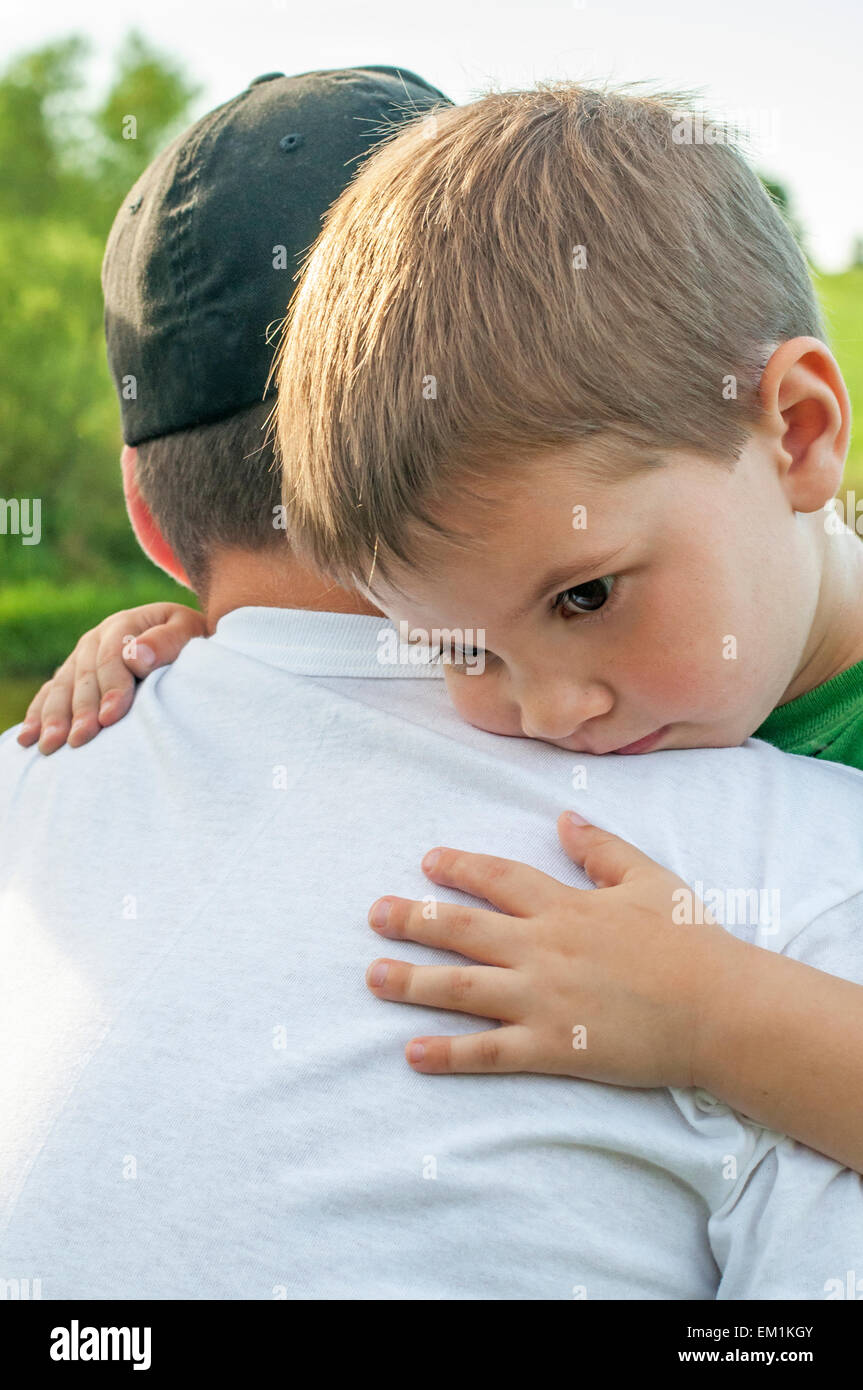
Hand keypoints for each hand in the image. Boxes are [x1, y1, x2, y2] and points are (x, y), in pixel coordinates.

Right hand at [17, 602, 205, 754]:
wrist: (182, 638)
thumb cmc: (191, 640)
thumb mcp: (188, 632)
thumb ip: (167, 641)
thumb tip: (137, 657)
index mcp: (125, 624)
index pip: (113, 657)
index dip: (111, 687)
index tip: (110, 717)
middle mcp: (97, 638)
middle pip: (84, 675)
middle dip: (81, 710)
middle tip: (80, 740)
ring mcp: (82, 657)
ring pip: (62, 686)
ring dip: (54, 717)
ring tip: (50, 745)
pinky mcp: (74, 675)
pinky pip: (51, 693)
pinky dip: (39, 714)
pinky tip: (28, 737)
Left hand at [365, 812, 748, 1088]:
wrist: (721, 1009)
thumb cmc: (691, 941)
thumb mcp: (649, 878)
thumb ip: (602, 849)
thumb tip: (563, 818)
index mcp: (566, 906)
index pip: (499, 879)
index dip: (460, 868)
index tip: (427, 861)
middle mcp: (543, 948)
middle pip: (463, 929)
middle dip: (414, 919)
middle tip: (374, 914)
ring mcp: (543, 999)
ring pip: (462, 988)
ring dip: (413, 981)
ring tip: (373, 977)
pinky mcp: (552, 1046)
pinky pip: (489, 1052)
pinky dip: (449, 1054)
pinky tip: (412, 1053)